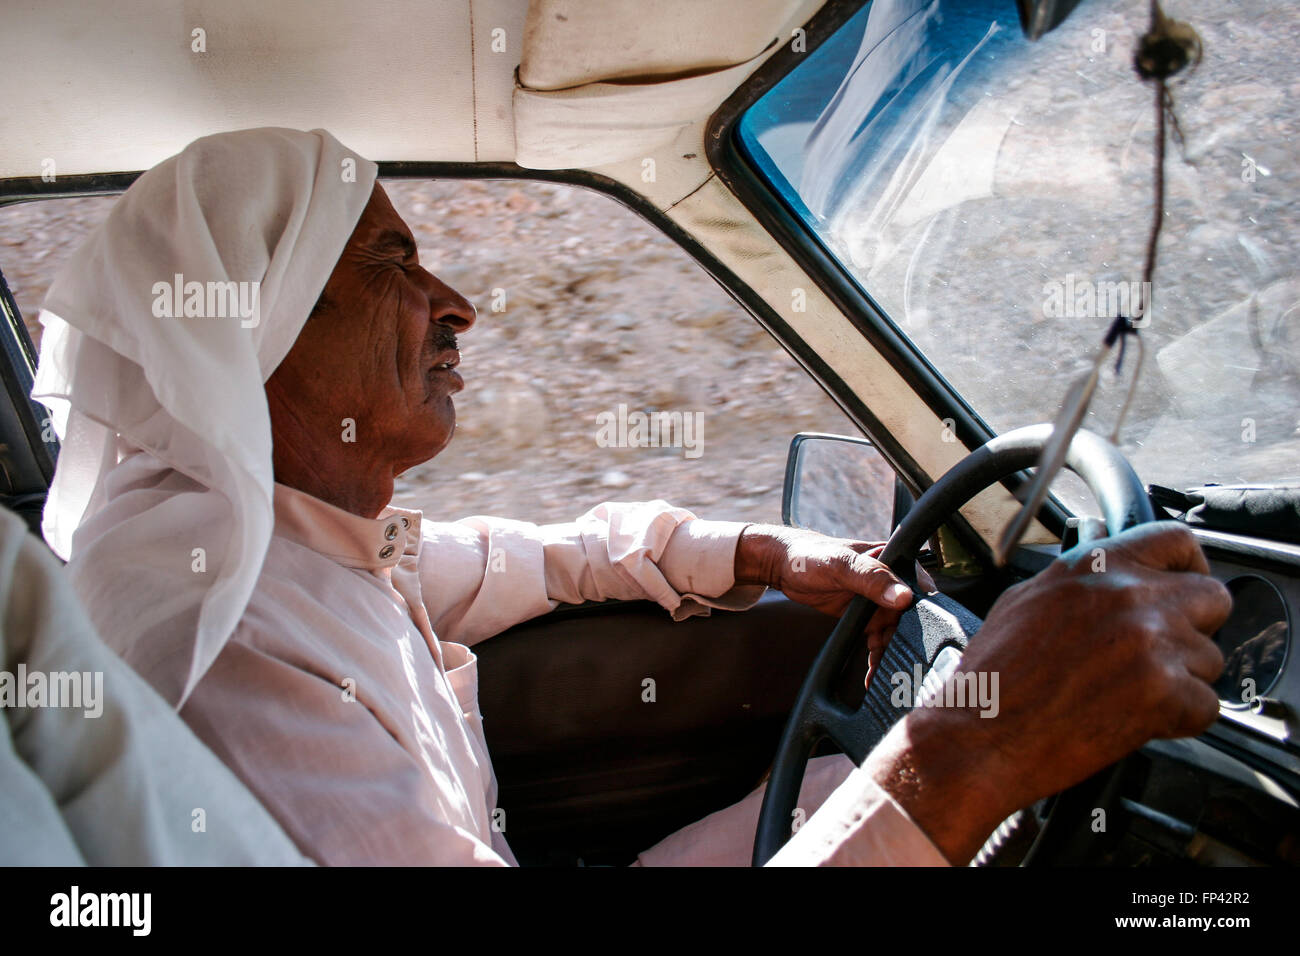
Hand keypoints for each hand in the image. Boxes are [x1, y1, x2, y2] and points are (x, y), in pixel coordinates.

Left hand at [733, 525, 935, 657]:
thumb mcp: (841, 565)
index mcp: (893, 561)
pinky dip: (878, 655)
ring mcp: (879, 600)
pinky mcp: (866, 615)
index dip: (924, 615)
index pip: (919, 590)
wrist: (783, 565)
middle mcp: (891, 581)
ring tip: (886, 676)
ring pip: (895, 632)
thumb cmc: (810, 555)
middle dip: (909, 642)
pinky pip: (879, 638)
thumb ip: (872, 579)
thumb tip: (903, 596)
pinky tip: (873, 674)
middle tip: (903, 665)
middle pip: (910, 617)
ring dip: (892, 653)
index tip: (921, 640)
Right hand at [865, 522, 1230, 864]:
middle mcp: (1127, 594)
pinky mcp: (1163, 692)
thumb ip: (1081, 582)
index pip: (1177, 540)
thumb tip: (1111, 576)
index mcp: (1093, 566)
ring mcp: (1149, 641)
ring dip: (1182, 680)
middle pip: (1212, 598)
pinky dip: (1179, 720)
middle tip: (1163, 652)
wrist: (978, 733)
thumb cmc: (992, 678)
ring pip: (1210, 658)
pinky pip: (1206, 706)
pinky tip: (1135, 719)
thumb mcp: (1025, 601)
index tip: (1183, 587)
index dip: (1189, 567)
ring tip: (1131, 693)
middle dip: (1195, 628)